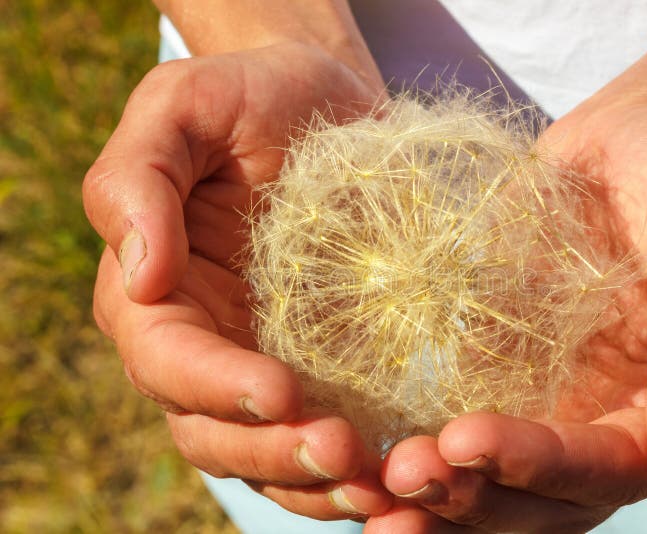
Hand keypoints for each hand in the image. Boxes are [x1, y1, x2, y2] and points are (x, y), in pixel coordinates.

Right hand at [84, 43, 391, 519]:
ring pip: (265, 452)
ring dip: (313, 481)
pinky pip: (320, 431)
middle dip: (272, 451)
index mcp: (156, 291)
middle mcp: (203, 341)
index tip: (281, 392)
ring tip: (374, 480)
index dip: (216, 387)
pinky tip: (393, 469)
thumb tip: (139, 276)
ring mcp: (260, 360)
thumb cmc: (247, 96)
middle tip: (341, 451)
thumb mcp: (181, 106)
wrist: (321, 101)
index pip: (168, 359)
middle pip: (213, 429)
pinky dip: (348, 467)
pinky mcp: (321, 365)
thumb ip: (138, 180)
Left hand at [367, 1, 646, 529]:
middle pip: (540, 495)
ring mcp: (554, 400)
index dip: (537, 465)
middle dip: (470, 496)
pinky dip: (423, 442)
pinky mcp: (507, 367)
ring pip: (494, 476)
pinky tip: (366, 450)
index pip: (605, 469)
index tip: (465, 440)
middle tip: (399, 476)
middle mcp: (611, 425)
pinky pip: (460, 415)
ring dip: (437, 489)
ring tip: (372, 482)